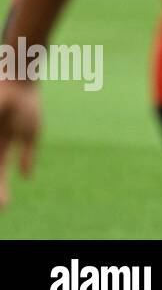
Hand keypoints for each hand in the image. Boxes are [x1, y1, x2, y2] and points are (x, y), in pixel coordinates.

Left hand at [0, 80, 39, 209]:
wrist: (18, 83)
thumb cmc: (27, 105)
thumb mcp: (30, 132)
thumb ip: (28, 154)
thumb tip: (26, 177)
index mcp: (3, 147)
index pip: (0, 174)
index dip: (1, 190)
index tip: (4, 207)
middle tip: (0, 206)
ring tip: (1, 199)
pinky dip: (6, 163)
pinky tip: (1, 172)